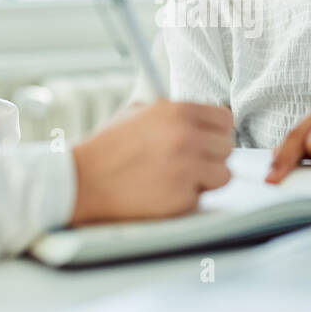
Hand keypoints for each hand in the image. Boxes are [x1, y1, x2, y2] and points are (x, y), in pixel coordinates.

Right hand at [69, 100, 233, 225]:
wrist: (83, 181)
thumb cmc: (107, 150)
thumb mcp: (136, 114)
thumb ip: (171, 113)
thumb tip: (200, 118)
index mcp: (177, 112)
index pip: (224, 119)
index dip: (216, 132)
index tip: (209, 141)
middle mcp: (185, 136)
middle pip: (227, 147)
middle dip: (212, 157)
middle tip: (190, 163)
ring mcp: (186, 168)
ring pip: (223, 175)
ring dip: (205, 180)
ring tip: (177, 179)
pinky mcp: (182, 197)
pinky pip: (202, 198)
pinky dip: (187, 199)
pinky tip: (163, 192)